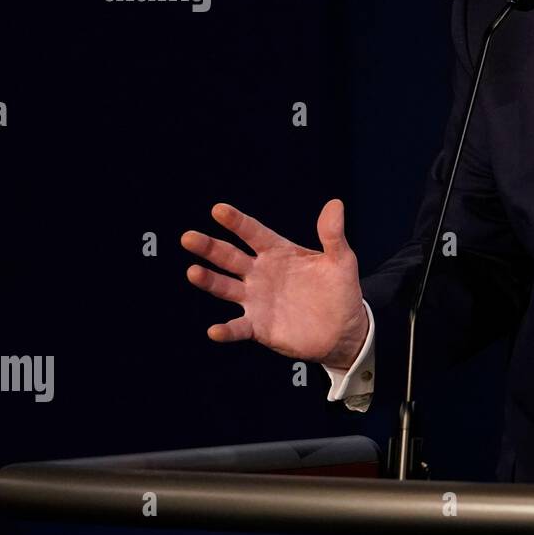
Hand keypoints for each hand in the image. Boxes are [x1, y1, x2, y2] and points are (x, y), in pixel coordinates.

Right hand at [181, 199, 368, 368]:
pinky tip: (215, 330)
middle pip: (229, 257)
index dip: (237, 222)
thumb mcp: (341, 260)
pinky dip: (226, 330)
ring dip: (209, 281)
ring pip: (225, 287)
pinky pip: (238, 328)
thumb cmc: (341, 290)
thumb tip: (335, 204)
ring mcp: (256, 300)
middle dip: (209, 247)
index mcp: (278, 252)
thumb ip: (333, 235)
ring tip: (193, 272)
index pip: (253, 233)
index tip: (219, 210)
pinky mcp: (258, 326)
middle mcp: (260, 273)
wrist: (344, 329)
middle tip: (189, 237)